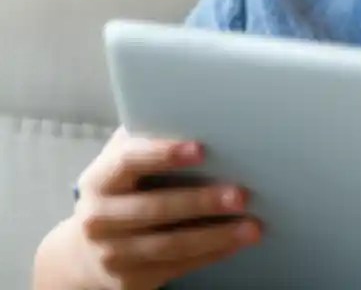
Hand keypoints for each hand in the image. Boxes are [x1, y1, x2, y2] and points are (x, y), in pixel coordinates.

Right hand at [64, 127, 259, 289]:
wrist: (85, 250)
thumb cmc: (122, 190)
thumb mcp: (123, 163)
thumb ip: (149, 139)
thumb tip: (200, 109)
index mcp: (100, 179)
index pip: (129, 162)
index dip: (164, 154)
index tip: (200, 149)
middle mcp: (100, 218)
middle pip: (155, 209)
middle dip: (202, 202)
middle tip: (242, 195)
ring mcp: (114, 252)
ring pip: (171, 244)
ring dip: (217, 235)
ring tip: (253, 226)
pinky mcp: (131, 279)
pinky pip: (178, 266)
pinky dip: (212, 254)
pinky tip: (237, 242)